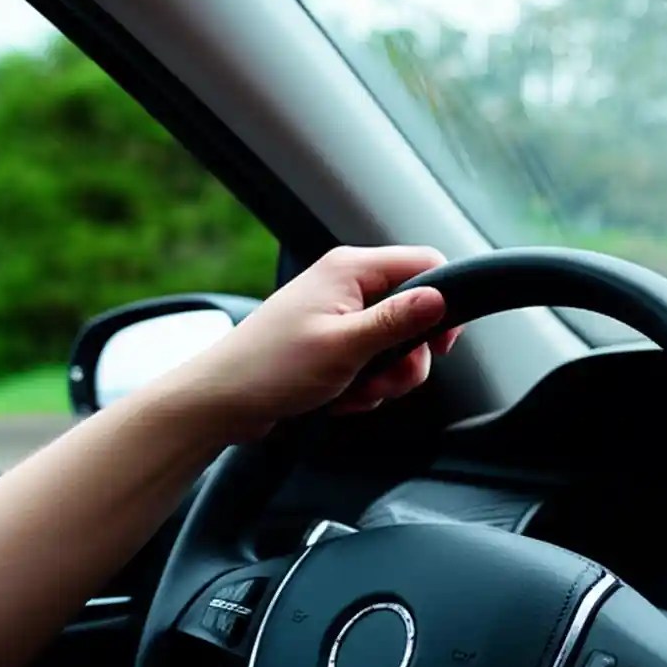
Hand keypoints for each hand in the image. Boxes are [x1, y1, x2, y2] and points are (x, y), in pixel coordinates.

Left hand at [173, 245, 458, 438]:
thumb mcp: (344, 346)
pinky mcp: (334, 343)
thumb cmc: (270, 369)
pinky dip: (365, 386)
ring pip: (398, 346)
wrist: (221, 403)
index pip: (427, 264)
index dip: (444, 304)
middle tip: (384, 380)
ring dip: (386, 378)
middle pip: (416, 313)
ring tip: (353, 391)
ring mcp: (341, 315)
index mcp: (350, 269)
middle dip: (408, 358)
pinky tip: (339, 396)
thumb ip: (397, 321)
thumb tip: (442, 297)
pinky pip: (374, 363)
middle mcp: (348, 285)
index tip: (440, 345)